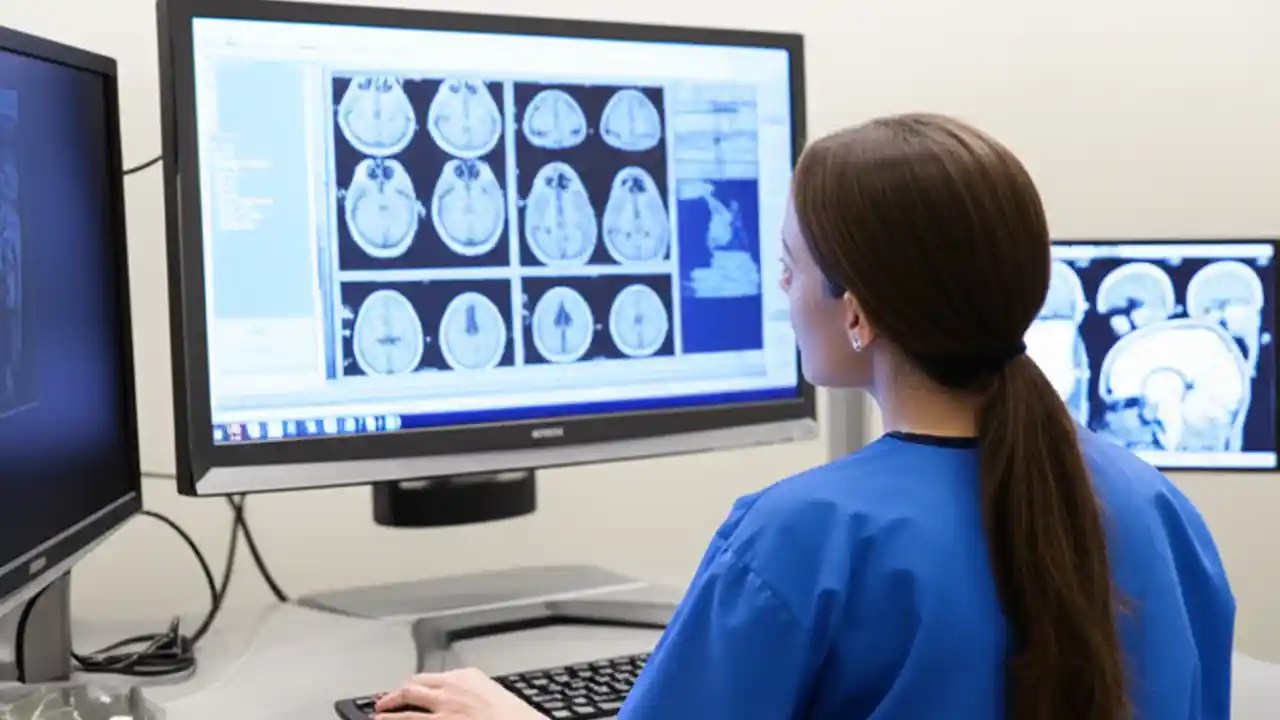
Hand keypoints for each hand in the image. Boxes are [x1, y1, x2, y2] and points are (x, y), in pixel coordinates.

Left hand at [374, 667, 546, 719]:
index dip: (411, 685)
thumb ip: (467, 686)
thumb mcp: (488, 688)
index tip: (405, 690)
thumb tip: (454, 688)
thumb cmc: (510, 712)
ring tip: (378, 716)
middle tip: (384, 701)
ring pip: (407, 709)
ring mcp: (443, 711)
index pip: (427, 678)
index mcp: (462, 677)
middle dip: (395, 695)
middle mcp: (449, 691)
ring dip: (389, 712)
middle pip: (412, 688)